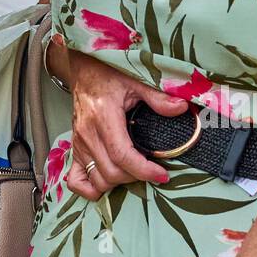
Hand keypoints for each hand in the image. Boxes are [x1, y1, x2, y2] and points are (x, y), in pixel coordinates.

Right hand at [64, 50, 187, 196]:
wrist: (83, 69)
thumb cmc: (107, 74)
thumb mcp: (135, 81)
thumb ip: (157, 97)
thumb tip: (181, 108)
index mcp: (103, 117)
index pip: (121, 154)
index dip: (143, 170)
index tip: (162, 174)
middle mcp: (87, 133)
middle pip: (110, 171)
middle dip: (135, 177)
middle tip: (152, 171)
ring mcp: (79, 143)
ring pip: (97, 179)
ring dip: (118, 182)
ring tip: (135, 173)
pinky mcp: (75, 148)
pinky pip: (76, 180)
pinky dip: (92, 188)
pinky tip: (108, 182)